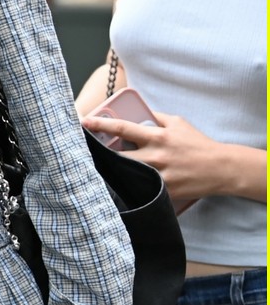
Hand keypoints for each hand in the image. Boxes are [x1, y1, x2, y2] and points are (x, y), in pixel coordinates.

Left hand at [81, 110, 215, 203]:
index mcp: (157, 137)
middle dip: (101, 155)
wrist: (221, 169)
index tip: (84, 122)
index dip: (101, 124)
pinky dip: (129, 186)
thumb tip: (134, 111)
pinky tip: (118, 185)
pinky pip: (140, 189)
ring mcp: (159, 176)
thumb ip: (154, 117)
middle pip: (118, 156)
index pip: (123, 129)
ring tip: (97, 169)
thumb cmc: (197, 144)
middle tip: (85, 152)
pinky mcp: (164, 192)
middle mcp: (156, 156)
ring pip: (126, 174)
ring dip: (112, 172)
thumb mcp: (177, 123)